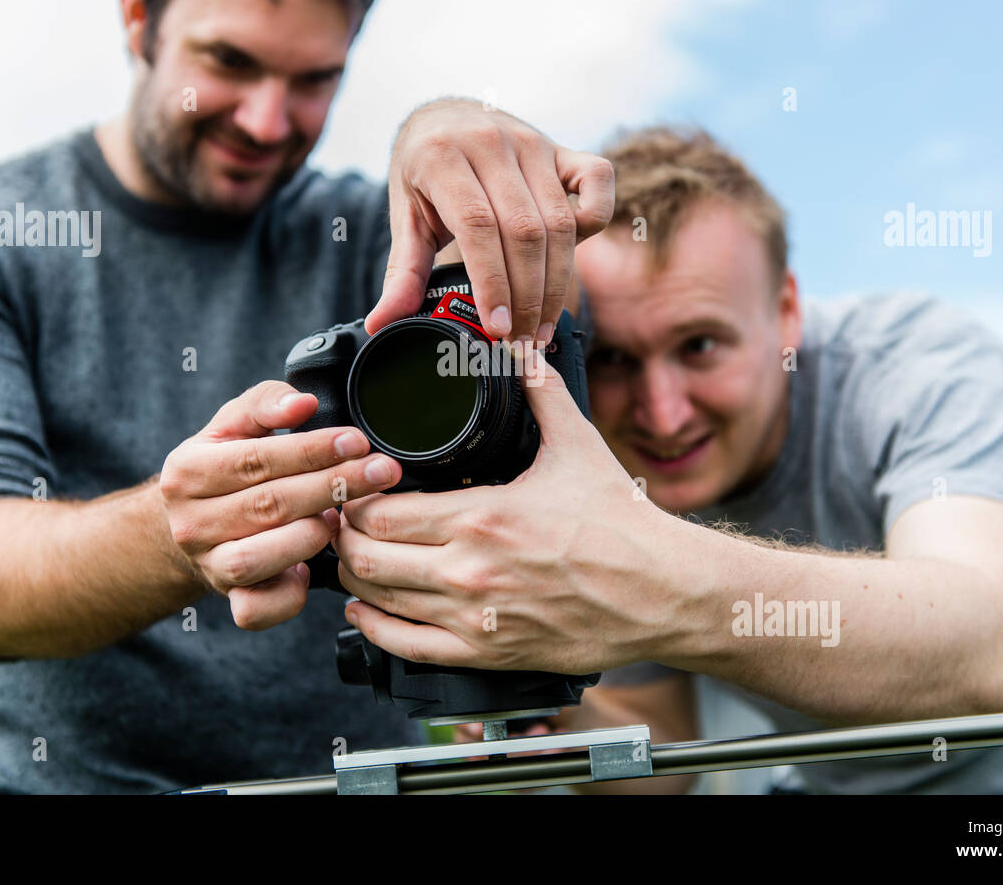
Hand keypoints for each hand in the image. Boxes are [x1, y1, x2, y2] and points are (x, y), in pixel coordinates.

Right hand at [159, 380, 400, 629]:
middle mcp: (191, 522)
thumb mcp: (234, 426)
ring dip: (310, 536)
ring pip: (258, 558)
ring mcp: (208, 565)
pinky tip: (310, 569)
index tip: (355, 442)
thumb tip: (302, 403)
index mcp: (188, 471)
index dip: (311, 451)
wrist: (191, 525)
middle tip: (379, 472)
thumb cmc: (224, 468)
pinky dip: (289, 594)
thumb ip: (266, 404)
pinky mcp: (229, 599)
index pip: (255, 460)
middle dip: (333, 486)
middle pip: (268, 505)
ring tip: (341, 517)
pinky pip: (258, 609)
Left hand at [333, 349, 678, 672]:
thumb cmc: (621, 523)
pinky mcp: (486, 653)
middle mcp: (469, 569)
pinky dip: (374, 627)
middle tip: (342, 521)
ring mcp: (474, 616)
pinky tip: (366, 610)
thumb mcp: (577, 445)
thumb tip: (522, 349)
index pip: (382, 512)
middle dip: (344, 536)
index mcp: (482, 516)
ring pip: (378, 599)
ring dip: (352, 577)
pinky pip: (407, 646)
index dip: (356, 500)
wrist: (660, 590)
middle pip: (366, 556)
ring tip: (350, 556)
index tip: (354, 488)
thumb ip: (541, 391)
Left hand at [366, 99, 613, 343]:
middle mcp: (491, 143)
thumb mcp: (405, 217)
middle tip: (520, 341)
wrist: (446, 116)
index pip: (477, 225)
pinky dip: (594, 221)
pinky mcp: (563, 148)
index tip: (497, 327)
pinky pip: (598, 183)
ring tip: (540, 326)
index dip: (492, 281)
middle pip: (523, 231)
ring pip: (559, 221)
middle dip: (526, 296)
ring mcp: (532, 142)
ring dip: (555, 283)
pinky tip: (568, 261)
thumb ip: (402, 272)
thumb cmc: (424, 173)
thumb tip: (381, 324)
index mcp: (442, 157)